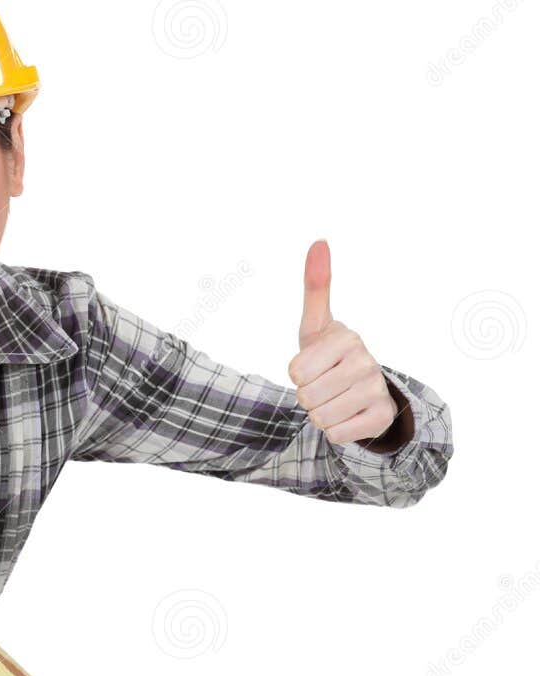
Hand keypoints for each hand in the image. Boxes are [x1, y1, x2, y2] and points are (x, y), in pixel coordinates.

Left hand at [287, 239, 407, 446]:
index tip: (314, 365)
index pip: (295, 371)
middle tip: (325, 384)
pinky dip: (335, 430)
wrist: (366, 390)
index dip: (297, 374)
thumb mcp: (317, 324)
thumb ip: (316, 286)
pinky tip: (348, 415)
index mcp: (346, 338)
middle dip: (308, 395)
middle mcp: (366, 361)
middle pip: (306, 396)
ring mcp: (376, 390)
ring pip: (319, 418)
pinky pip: (336, 435)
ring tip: (335, 399)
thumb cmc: (331, 354)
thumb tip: (319, 241)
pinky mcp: (381, 417)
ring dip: (320, 413)